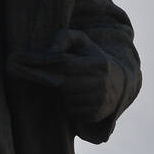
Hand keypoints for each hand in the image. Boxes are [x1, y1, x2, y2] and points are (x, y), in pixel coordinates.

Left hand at [8, 29, 123, 124]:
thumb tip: (50, 51)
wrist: (119, 82)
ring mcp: (101, 101)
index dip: (49, 66)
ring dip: (65, 94)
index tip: (33, 67)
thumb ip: (65, 37)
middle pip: (65, 84)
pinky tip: (79, 97)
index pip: (66, 65)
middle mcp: (102, 83)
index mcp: (99, 64)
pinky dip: (71, 106)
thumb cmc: (91, 58)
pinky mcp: (96, 115)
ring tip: (75, 86)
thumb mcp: (82, 42)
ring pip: (68, 99)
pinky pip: (73, 111)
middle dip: (58, 81)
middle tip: (57, 78)